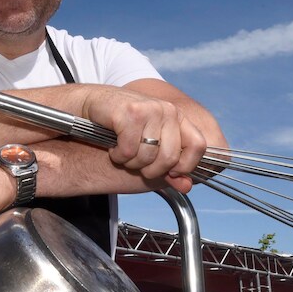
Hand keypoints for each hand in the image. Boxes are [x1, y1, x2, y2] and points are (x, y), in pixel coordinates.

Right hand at [79, 87, 206, 190]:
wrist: (93, 105)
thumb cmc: (123, 128)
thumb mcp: (151, 149)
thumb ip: (170, 169)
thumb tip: (186, 186)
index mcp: (178, 117)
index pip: (199, 145)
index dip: (185, 166)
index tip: (169, 172)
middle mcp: (168, 111)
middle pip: (170, 158)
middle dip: (151, 170)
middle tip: (138, 164)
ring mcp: (150, 109)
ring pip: (147, 156)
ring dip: (131, 163)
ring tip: (124, 152)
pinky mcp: (130, 113)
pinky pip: (128, 150)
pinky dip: (118, 156)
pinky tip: (113, 146)